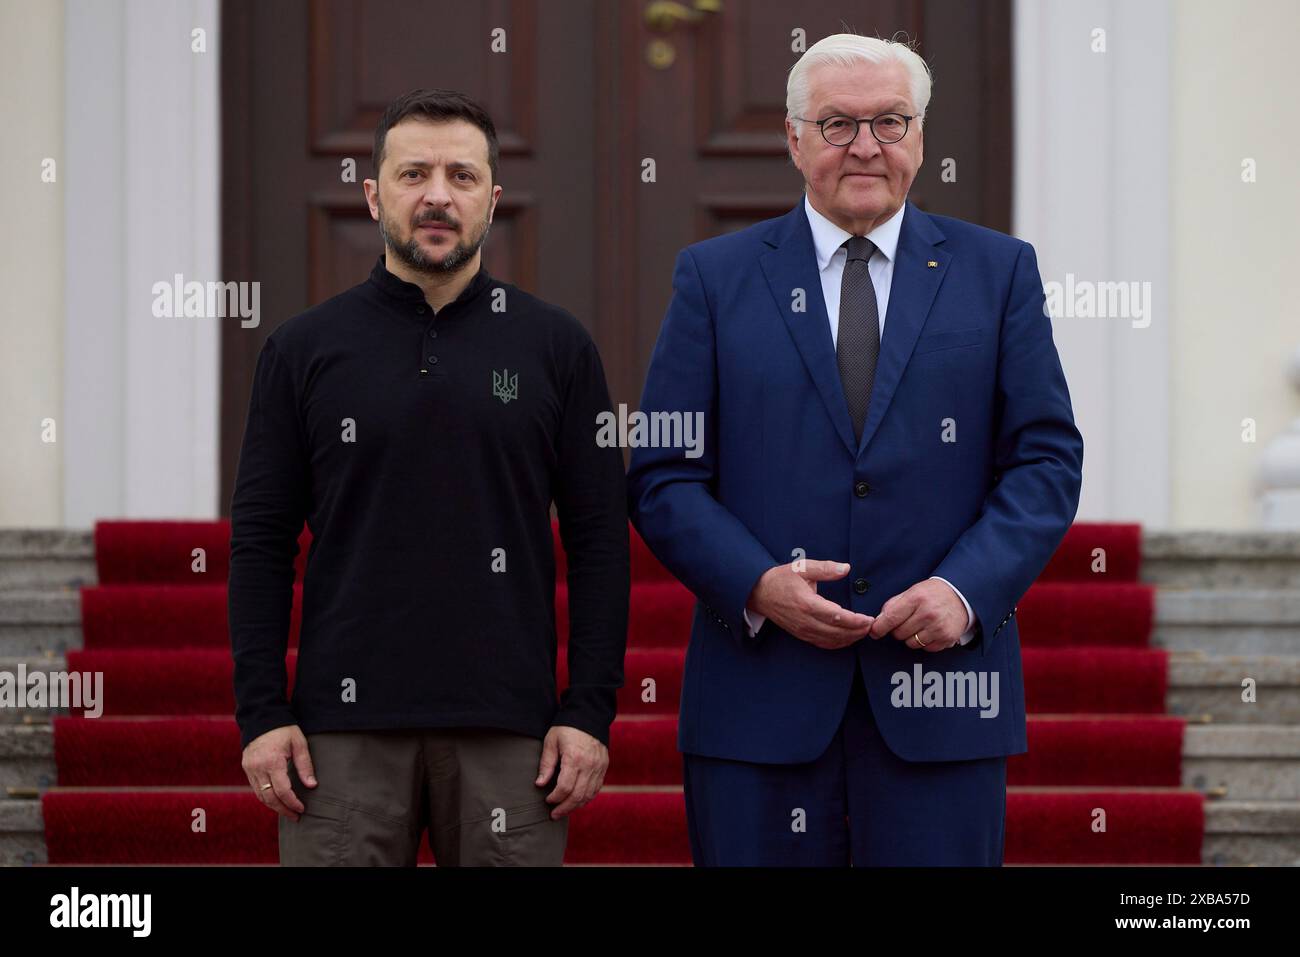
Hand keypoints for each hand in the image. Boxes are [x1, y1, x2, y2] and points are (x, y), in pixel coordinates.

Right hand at [242, 724, 315, 820]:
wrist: (262, 718)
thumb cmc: (284, 730)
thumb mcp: (299, 743)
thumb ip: (305, 765)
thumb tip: (312, 786)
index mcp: (272, 762)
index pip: (282, 790)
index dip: (292, 802)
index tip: (302, 809)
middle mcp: (258, 768)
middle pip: (269, 798)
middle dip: (283, 810)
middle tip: (296, 817)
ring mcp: (250, 769)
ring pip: (261, 796)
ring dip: (274, 806)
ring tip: (288, 812)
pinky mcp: (247, 768)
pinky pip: (256, 788)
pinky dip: (266, 797)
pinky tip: (276, 801)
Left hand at [535, 725, 607, 819]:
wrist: (589, 716)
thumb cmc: (566, 728)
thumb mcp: (551, 742)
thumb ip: (546, 764)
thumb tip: (539, 784)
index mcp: (574, 758)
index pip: (565, 787)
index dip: (555, 798)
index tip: (547, 800)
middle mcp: (589, 765)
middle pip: (578, 795)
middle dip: (564, 808)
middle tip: (554, 815)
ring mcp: (599, 767)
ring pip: (588, 795)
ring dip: (576, 806)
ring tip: (564, 810)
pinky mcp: (604, 767)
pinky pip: (596, 788)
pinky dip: (587, 798)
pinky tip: (577, 801)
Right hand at [747, 559, 873, 649]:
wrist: (759, 593)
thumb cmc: (781, 579)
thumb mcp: (802, 567)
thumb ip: (825, 568)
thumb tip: (846, 568)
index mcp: (806, 603)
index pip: (837, 617)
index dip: (855, 620)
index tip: (869, 618)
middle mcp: (805, 621)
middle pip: (837, 632)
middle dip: (858, 631)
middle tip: (872, 626)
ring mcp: (803, 630)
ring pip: (832, 641)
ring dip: (850, 638)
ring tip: (864, 631)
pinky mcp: (801, 635)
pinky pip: (823, 643)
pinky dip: (838, 643)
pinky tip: (848, 637)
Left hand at [869, 579, 967, 651]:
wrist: (960, 595)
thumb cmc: (933, 593)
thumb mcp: (912, 591)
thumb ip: (893, 605)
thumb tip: (878, 621)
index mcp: (916, 598)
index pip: (891, 617)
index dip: (879, 628)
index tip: (874, 632)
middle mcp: (928, 613)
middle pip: (899, 633)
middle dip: (898, 630)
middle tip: (906, 621)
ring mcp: (938, 627)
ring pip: (911, 643)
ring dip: (911, 637)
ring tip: (919, 625)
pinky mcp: (946, 638)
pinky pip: (925, 648)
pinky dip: (924, 643)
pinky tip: (929, 631)